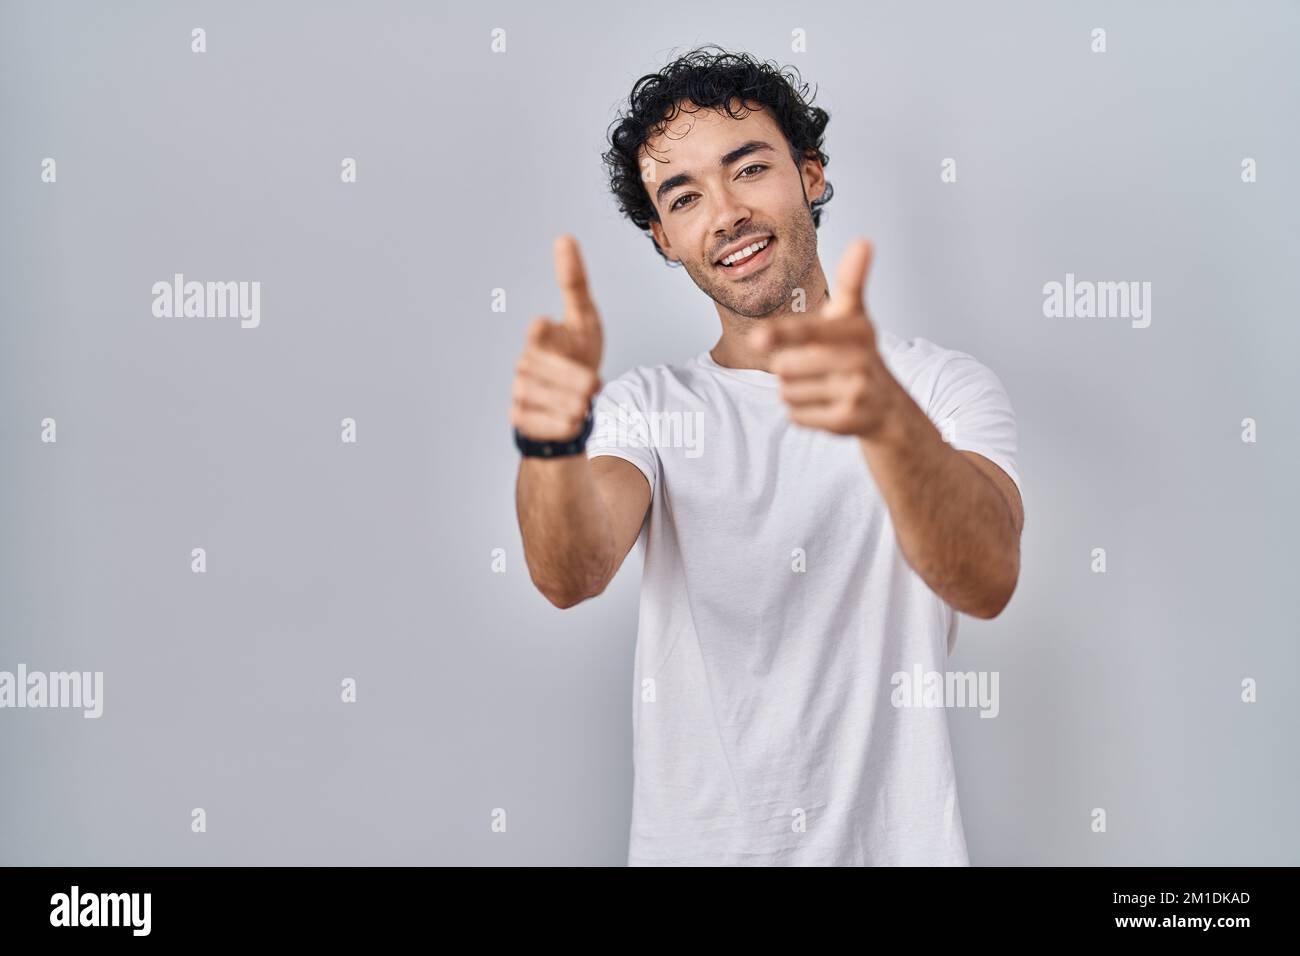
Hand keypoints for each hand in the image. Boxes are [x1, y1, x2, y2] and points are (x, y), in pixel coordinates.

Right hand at [510, 235, 605, 441]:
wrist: (572, 400)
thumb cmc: (577, 353)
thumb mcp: (583, 318)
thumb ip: (574, 283)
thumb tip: (564, 238)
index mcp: (541, 337)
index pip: (539, 331)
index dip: (543, 329)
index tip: (544, 323)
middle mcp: (526, 363)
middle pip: (549, 371)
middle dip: (575, 379)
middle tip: (595, 386)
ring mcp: (521, 391)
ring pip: (548, 399)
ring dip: (573, 403)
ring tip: (585, 403)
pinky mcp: (521, 419)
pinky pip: (546, 425)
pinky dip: (564, 424)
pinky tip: (573, 420)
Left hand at [754, 238, 904, 441]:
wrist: (886, 405)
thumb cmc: (857, 353)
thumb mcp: (854, 315)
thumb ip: (852, 280)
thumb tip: (864, 240)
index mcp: (857, 329)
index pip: (808, 331)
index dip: (782, 335)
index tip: (757, 338)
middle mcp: (860, 359)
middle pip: (784, 365)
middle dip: (789, 367)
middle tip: (816, 366)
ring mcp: (856, 392)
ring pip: (788, 392)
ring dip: (795, 391)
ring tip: (823, 386)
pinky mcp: (847, 421)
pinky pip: (797, 416)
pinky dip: (802, 413)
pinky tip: (825, 406)